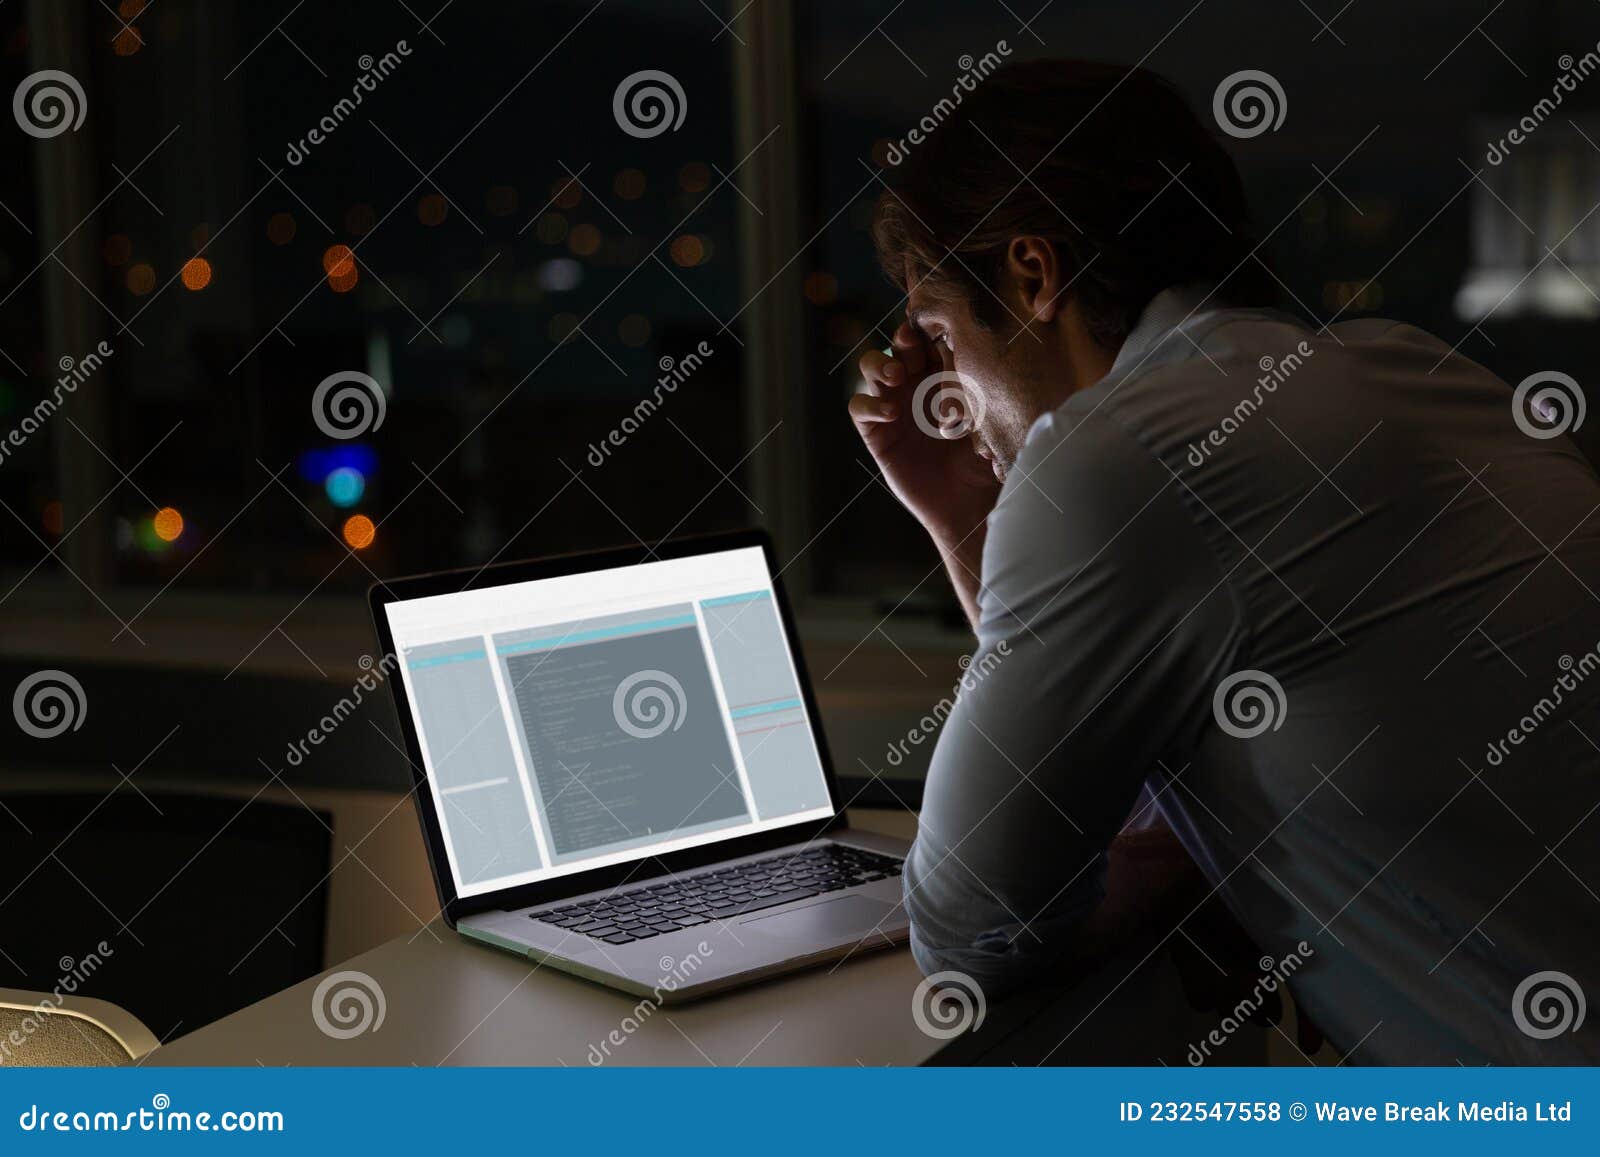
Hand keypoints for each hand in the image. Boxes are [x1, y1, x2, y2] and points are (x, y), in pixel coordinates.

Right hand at [851, 323, 1000, 546]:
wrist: (969, 507)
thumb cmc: (987, 463)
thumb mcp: (990, 420)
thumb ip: (982, 389)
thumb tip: (988, 354)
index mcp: (944, 377)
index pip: (930, 340)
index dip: (928, 328)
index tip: (937, 325)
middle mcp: (915, 388)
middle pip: (898, 346)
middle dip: (902, 339)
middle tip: (910, 342)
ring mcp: (893, 408)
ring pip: (872, 368)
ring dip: (879, 365)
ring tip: (895, 375)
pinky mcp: (877, 434)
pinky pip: (859, 408)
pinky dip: (869, 404)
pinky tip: (891, 413)